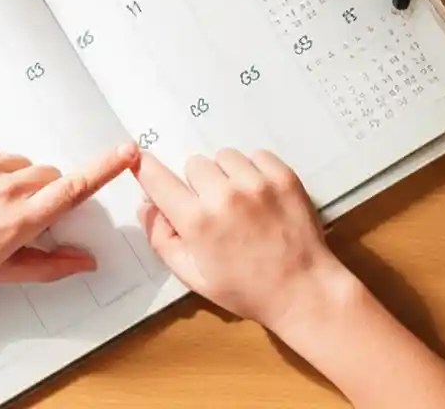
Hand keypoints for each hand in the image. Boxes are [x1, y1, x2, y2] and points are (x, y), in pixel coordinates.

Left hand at [0, 142, 138, 300]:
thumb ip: (50, 266)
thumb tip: (87, 262)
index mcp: (18, 223)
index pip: (72, 189)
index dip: (104, 169)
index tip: (126, 152)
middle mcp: (2, 190)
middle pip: (48, 175)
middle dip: (44, 191)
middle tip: (17, 214)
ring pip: (20, 163)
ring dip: (14, 180)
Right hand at [132, 149, 350, 329]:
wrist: (303, 290)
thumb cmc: (246, 289)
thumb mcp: (193, 276)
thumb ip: (162, 239)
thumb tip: (146, 206)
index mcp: (197, 222)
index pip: (157, 179)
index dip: (145, 169)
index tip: (141, 161)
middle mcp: (224, 195)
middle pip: (193, 164)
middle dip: (198, 184)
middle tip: (213, 209)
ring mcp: (256, 183)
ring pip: (224, 156)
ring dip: (226, 174)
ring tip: (240, 201)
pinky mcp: (283, 176)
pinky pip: (256, 155)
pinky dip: (254, 170)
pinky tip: (260, 196)